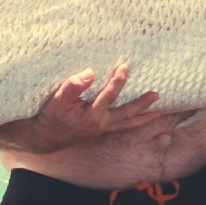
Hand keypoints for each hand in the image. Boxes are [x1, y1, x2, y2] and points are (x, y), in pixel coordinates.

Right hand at [41, 63, 160, 134]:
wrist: (46, 137)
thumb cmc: (52, 116)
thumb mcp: (58, 99)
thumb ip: (73, 85)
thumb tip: (90, 72)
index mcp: (92, 115)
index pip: (109, 96)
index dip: (117, 81)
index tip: (124, 67)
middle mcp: (101, 123)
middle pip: (126, 114)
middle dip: (142, 104)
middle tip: (156, 94)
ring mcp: (102, 129)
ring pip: (127, 124)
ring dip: (143, 118)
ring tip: (158, 113)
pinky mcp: (100, 131)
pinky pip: (122, 127)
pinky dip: (133, 123)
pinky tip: (140, 118)